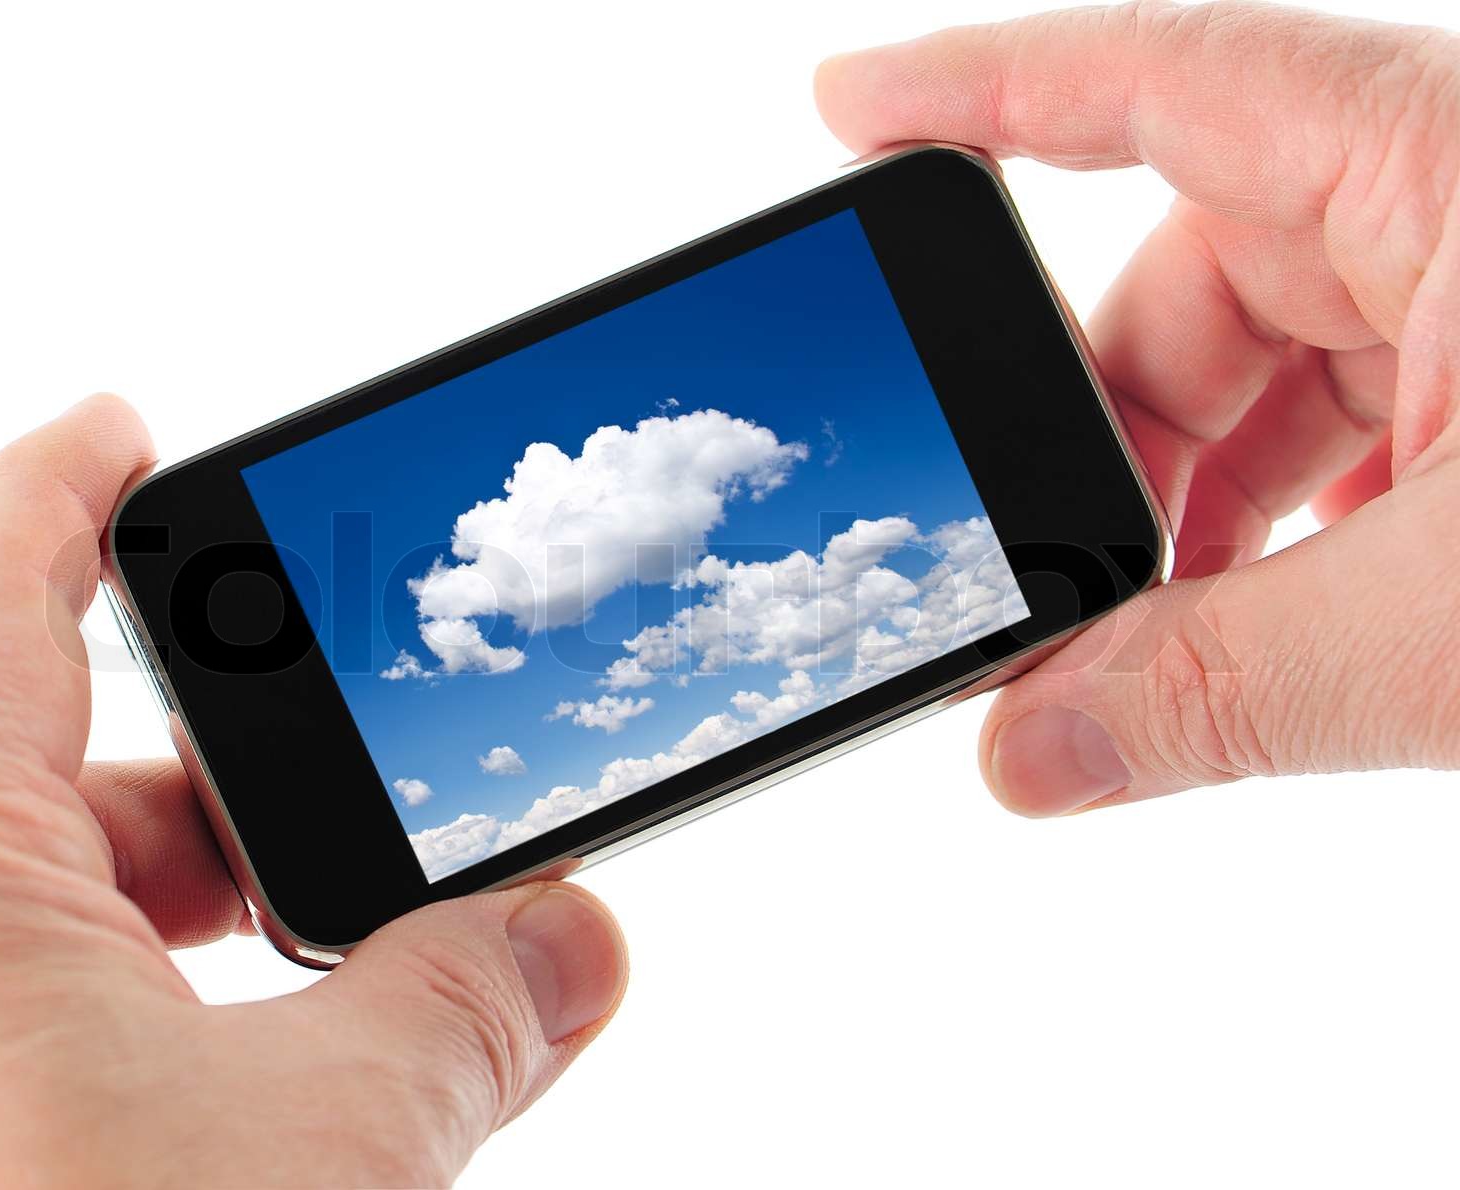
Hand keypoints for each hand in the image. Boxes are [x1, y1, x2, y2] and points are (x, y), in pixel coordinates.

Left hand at [0, 396, 626, 1186]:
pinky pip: (77, 1021)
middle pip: (61, 772)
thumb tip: (569, 941)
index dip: (59, 486)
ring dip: (234, 917)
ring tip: (377, 955)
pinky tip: (301, 1070)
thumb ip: (464, 1012)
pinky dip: (198, 1018)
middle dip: (235, 757)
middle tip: (365, 757)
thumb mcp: (324, 1143)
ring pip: (81, 915)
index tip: (122, 423)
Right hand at [817, 0, 1459, 813]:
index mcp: (1449, 159)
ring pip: (1267, 355)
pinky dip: (1288, 510)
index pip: (1162, 77)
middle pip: (1192, 268)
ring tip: (1194, 631)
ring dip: (1200, 498)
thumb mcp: (1452, 630)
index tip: (849, 111)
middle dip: (1104, 435)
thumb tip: (1025, 751)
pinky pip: (1347, 403)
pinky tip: (1291, 608)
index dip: (983, 90)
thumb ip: (1218, 690)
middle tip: (1053, 580)